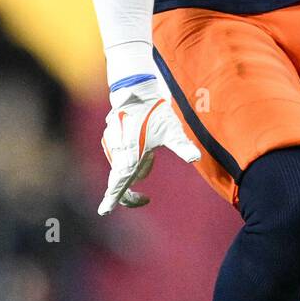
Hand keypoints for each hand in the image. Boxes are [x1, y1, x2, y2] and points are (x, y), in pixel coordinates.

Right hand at [99, 76, 199, 214]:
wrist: (135, 89)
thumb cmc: (155, 111)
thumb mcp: (172, 129)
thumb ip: (182, 145)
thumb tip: (195, 158)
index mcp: (130, 155)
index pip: (119, 183)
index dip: (112, 199)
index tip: (104, 211)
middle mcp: (117, 152)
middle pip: (123, 179)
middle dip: (138, 179)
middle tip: (149, 176)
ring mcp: (112, 145)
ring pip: (124, 166)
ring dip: (137, 164)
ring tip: (151, 150)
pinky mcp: (110, 138)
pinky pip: (121, 155)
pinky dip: (131, 155)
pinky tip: (143, 141)